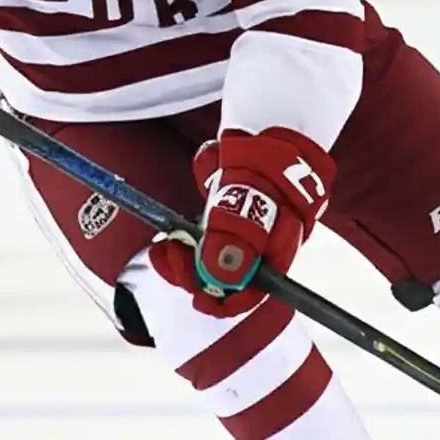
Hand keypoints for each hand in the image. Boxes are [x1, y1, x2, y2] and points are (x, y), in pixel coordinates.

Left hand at [151, 127, 333, 316]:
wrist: (267, 137)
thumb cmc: (266, 172)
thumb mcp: (249, 205)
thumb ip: (234, 241)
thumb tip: (217, 279)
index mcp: (274, 256)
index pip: (250, 295)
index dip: (223, 303)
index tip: (197, 299)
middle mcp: (258, 252)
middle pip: (225, 282)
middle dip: (195, 276)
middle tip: (170, 257)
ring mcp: (241, 237)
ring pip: (209, 264)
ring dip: (186, 260)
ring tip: (165, 248)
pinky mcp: (225, 223)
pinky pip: (202, 244)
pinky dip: (185, 243)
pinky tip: (170, 237)